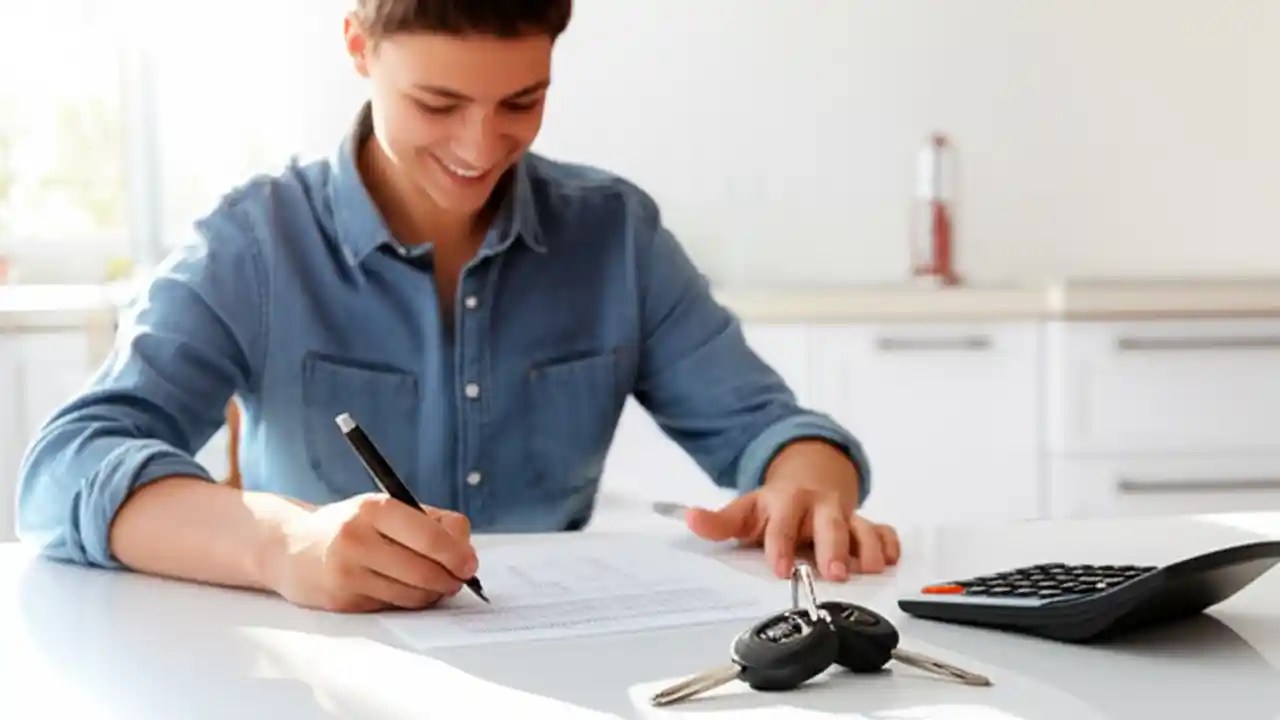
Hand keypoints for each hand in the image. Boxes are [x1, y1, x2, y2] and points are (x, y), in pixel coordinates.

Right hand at [263, 493, 477, 612]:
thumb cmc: (351, 527)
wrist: (291, 549)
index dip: (456, 553)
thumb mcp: (385, 509)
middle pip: (425, 570)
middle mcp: (357, 538)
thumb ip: (429, 523)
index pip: (429, 534)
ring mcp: (348, 572)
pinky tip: (406, 589)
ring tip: (436, 584)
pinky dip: (408, 600)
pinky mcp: (343, 600)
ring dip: (433, 593)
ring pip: (412, 594)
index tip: (470, 563)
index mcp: (373, 508)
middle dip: (450, 578)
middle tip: (458, 578)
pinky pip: (393, 606)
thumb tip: (466, 554)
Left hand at [686, 440, 899, 580]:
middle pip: (830, 524)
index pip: (783, 524)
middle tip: (834, 572)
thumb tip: (690, 518)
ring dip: (867, 547)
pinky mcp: (866, 522)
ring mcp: (845, 513)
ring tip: (869, 567)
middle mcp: (819, 507)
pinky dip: (890, 543)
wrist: (810, 475)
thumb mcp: (746, 509)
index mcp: (787, 502)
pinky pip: (884, 530)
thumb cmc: (778, 503)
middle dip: (834, 547)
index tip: (781, 568)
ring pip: (862, 527)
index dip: (781, 545)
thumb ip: (719, 521)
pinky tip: (890, 559)